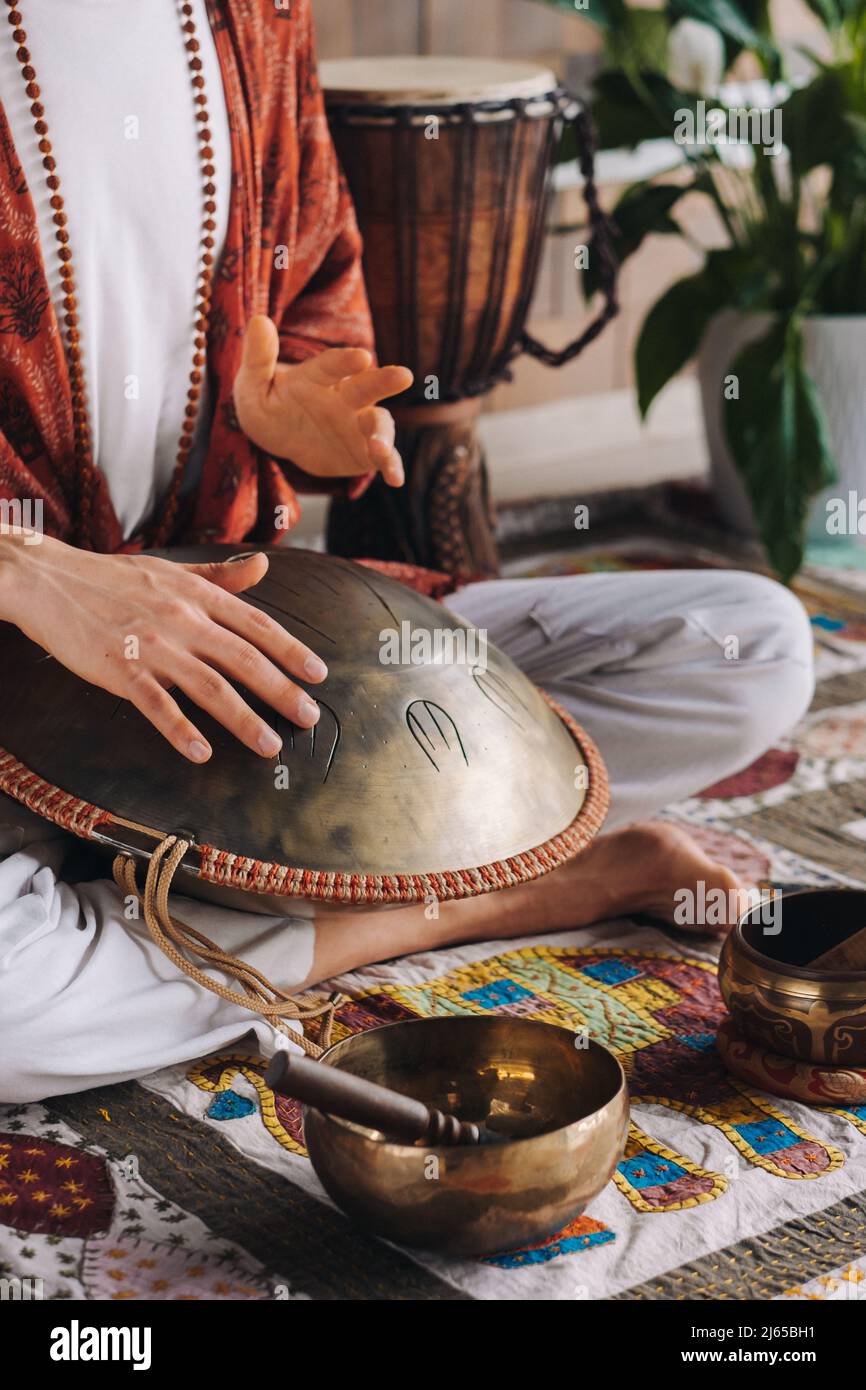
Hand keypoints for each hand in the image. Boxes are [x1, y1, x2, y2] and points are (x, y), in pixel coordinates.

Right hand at [0, 537, 325, 763]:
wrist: (49, 580)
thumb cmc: (112, 578)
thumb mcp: (172, 569)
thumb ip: (220, 576)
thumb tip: (264, 566)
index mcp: (197, 595)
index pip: (256, 624)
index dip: (290, 649)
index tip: (318, 673)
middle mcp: (182, 619)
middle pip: (243, 659)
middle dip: (282, 690)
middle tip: (309, 717)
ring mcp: (152, 645)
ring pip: (209, 687)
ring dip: (243, 719)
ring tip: (268, 744)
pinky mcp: (120, 669)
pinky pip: (156, 704)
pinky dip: (180, 729)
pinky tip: (201, 752)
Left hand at [233, 315, 412, 487]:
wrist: (280, 438)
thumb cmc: (267, 404)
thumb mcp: (252, 385)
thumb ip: (257, 357)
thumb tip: (258, 320)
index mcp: (317, 377)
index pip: (331, 366)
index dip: (345, 362)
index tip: (362, 357)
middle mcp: (344, 396)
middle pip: (366, 386)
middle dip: (384, 381)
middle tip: (403, 375)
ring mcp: (357, 423)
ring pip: (378, 423)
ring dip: (383, 433)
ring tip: (379, 448)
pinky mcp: (365, 451)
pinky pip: (382, 458)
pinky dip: (392, 466)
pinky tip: (396, 480)